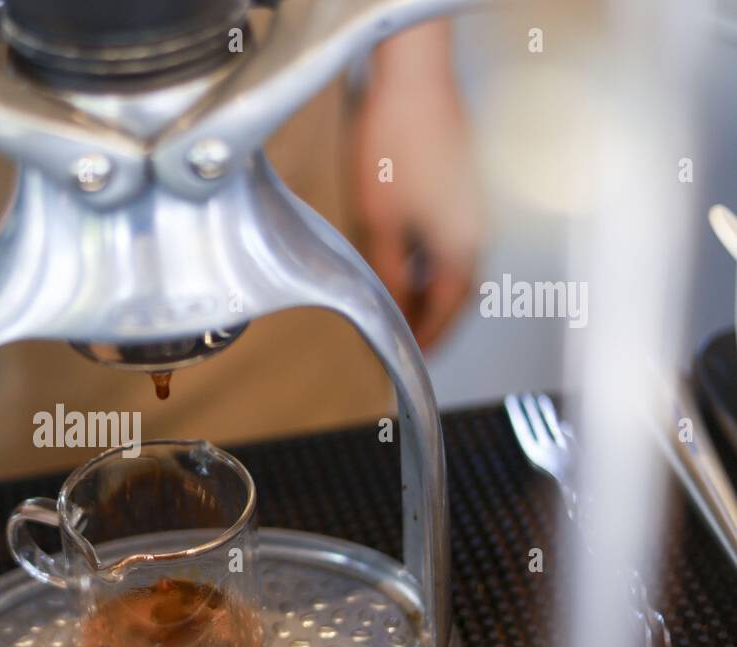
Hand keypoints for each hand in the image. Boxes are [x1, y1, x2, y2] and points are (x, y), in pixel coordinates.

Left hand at [349, 25, 482, 350]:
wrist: (415, 78)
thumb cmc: (396, 146)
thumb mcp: (379, 223)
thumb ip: (386, 276)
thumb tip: (387, 316)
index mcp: (461, 250)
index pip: (444, 314)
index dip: (422, 340)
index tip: (403, 358)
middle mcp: (477, 233)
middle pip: (453, 294)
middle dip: (427, 318)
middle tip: (399, 337)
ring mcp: (473, 208)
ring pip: (451, 265)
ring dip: (426, 289)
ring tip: (396, 303)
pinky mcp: (463, 188)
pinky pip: (449, 239)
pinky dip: (428, 259)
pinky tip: (402, 258)